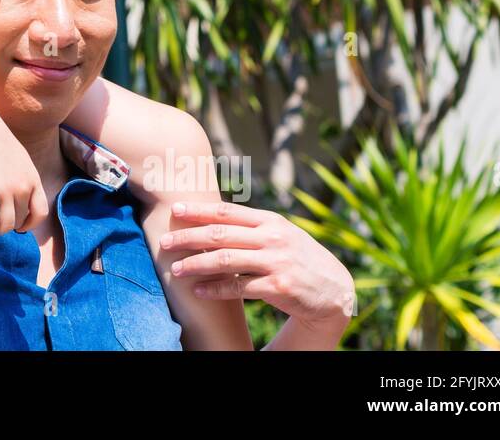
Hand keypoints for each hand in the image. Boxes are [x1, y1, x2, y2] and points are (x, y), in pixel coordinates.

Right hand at [0, 113, 49, 240]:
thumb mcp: (17, 157)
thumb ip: (21, 175)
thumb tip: (18, 189)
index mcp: (32, 178)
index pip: (40, 212)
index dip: (31, 224)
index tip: (21, 227)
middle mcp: (23, 187)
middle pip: (20, 219)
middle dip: (10, 226)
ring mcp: (7, 189)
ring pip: (7, 223)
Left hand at [159, 200, 355, 330]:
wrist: (335, 290)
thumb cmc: (299, 259)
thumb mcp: (281, 234)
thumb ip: (253, 226)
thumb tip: (214, 215)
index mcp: (270, 221)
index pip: (228, 211)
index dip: (199, 210)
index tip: (175, 210)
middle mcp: (273, 237)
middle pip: (221, 233)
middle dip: (188, 237)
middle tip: (165, 242)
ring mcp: (276, 261)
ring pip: (225, 259)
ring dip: (196, 264)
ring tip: (176, 270)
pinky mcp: (278, 285)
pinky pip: (239, 286)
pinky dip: (216, 288)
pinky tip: (199, 290)